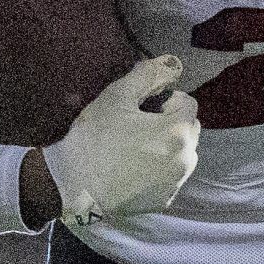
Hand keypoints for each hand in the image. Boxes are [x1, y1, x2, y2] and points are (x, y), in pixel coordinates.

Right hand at [39, 56, 199, 228]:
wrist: (74, 192)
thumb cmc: (93, 141)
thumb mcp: (114, 98)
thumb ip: (146, 75)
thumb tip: (170, 62)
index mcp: (178, 130)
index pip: (187, 103)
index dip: (164, 100)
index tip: (139, 109)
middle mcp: (187, 158)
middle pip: (188, 130)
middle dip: (169, 124)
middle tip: (136, 129)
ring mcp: (176, 183)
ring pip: (181, 155)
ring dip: (166, 148)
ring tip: (134, 151)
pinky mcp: (163, 201)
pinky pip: (168, 178)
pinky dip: (158, 171)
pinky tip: (132, 172)